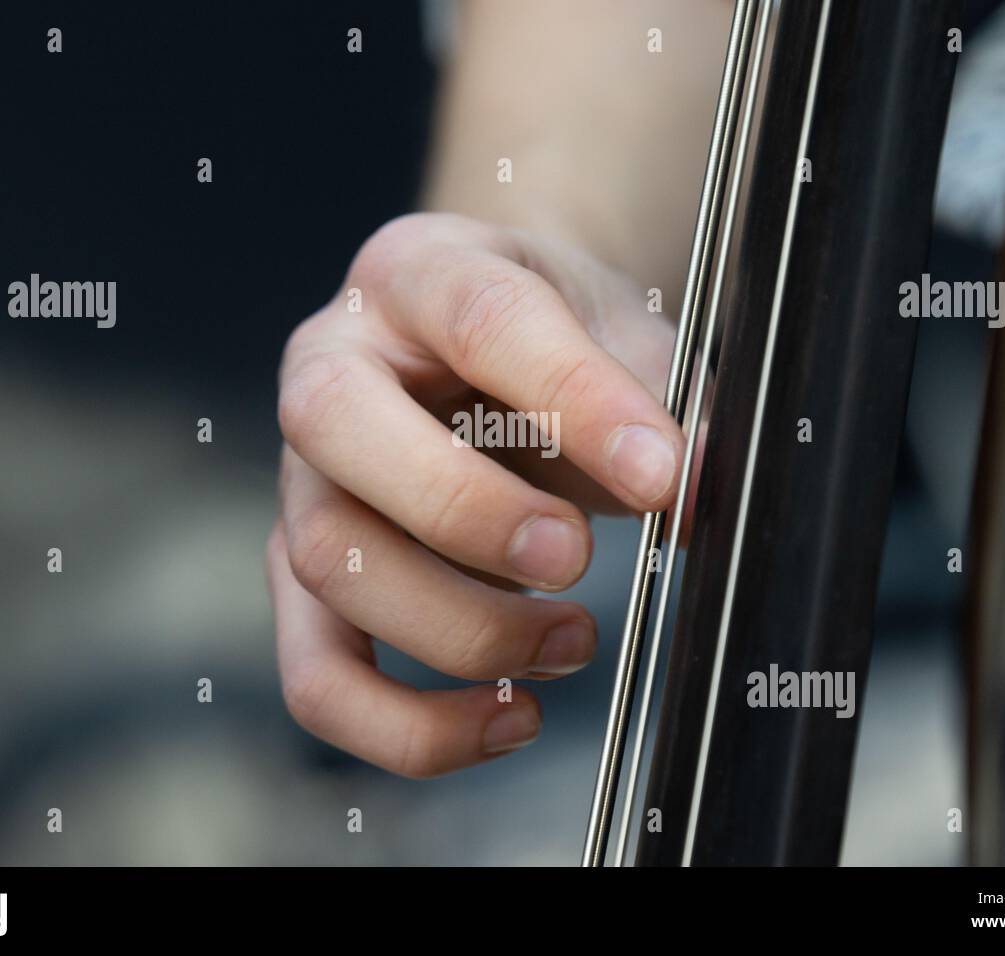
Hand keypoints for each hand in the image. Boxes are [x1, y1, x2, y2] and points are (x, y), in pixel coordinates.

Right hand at [267, 212, 685, 776]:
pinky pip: (320, 676)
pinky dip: (410, 728)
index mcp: (420, 274)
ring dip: (462, 628)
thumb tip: (699, 495)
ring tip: (575, 643)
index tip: (663, 474)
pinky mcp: (306, 573)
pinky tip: (509, 718)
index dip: (574, 398)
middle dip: (467, 512)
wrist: (485, 356)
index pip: (482, 320)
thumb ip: (663, 403)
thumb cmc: (551, 340)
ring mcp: (304, 475)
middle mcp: (332, 365)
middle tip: (575, 557)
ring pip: (329, 564)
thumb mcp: (619, 335)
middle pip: (340, 427)